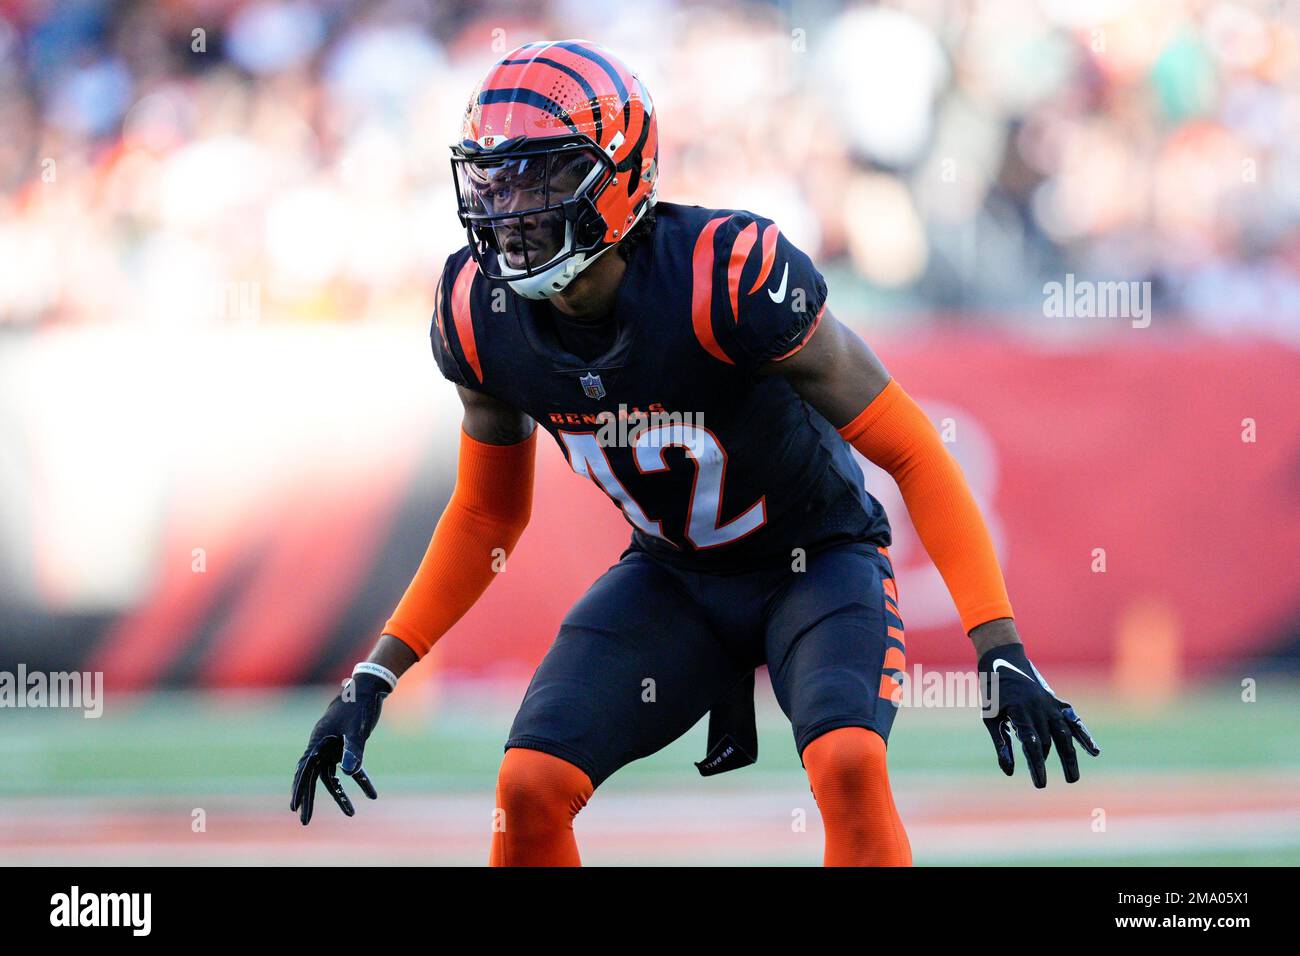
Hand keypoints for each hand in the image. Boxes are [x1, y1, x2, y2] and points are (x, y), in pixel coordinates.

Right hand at [290, 672, 388, 823]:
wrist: (369, 688)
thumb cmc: (358, 706)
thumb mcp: (357, 730)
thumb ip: (353, 750)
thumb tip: (349, 773)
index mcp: (318, 741)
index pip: (305, 770)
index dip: (299, 789)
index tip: (294, 807)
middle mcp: (322, 746)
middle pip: (314, 778)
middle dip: (310, 799)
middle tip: (305, 821)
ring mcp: (333, 748)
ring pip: (333, 777)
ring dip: (341, 794)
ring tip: (351, 813)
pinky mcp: (346, 747)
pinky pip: (351, 768)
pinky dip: (360, 780)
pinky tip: (372, 794)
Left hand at [978, 643, 1099, 787]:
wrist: (1002, 658)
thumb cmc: (992, 692)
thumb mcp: (990, 716)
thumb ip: (1001, 743)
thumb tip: (1009, 772)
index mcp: (1019, 710)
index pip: (1031, 744)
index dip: (1036, 765)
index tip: (1040, 784)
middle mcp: (1038, 707)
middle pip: (1047, 741)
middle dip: (1043, 762)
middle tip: (1041, 784)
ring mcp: (1049, 704)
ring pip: (1064, 734)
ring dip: (1069, 756)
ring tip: (1072, 777)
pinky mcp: (1055, 702)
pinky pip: (1072, 720)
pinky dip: (1083, 735)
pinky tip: (1093, 750)